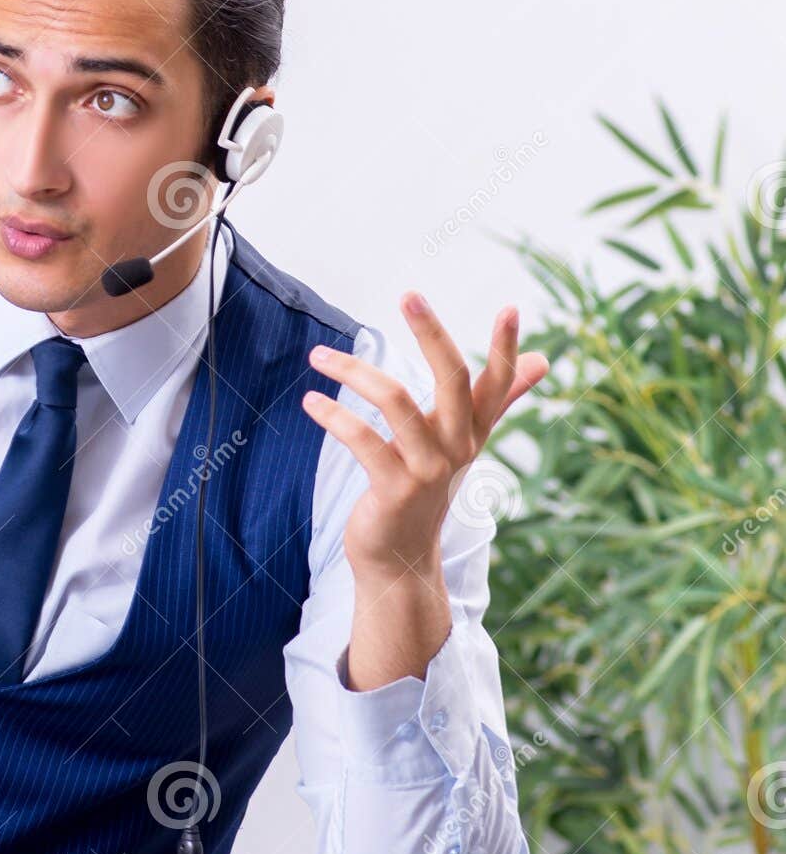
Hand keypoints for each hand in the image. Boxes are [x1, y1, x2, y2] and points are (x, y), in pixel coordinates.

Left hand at [301, 294, 548, 582]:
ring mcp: (428, 469)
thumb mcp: (461, 441)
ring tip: (318, 356)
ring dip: (353, 372)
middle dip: (433, 334)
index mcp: (472, 430)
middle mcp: (457, 447)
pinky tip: (311, 401)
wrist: (399, 558)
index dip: (506, 348)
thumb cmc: (424, 487)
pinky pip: (362, 440)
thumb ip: (499, 398)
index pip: (498, 382)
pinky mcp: (394, 489)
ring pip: (396, 402)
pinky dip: (333, 416)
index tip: (512, 307)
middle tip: (410, 295)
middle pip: (454, 379)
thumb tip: (543, 362)